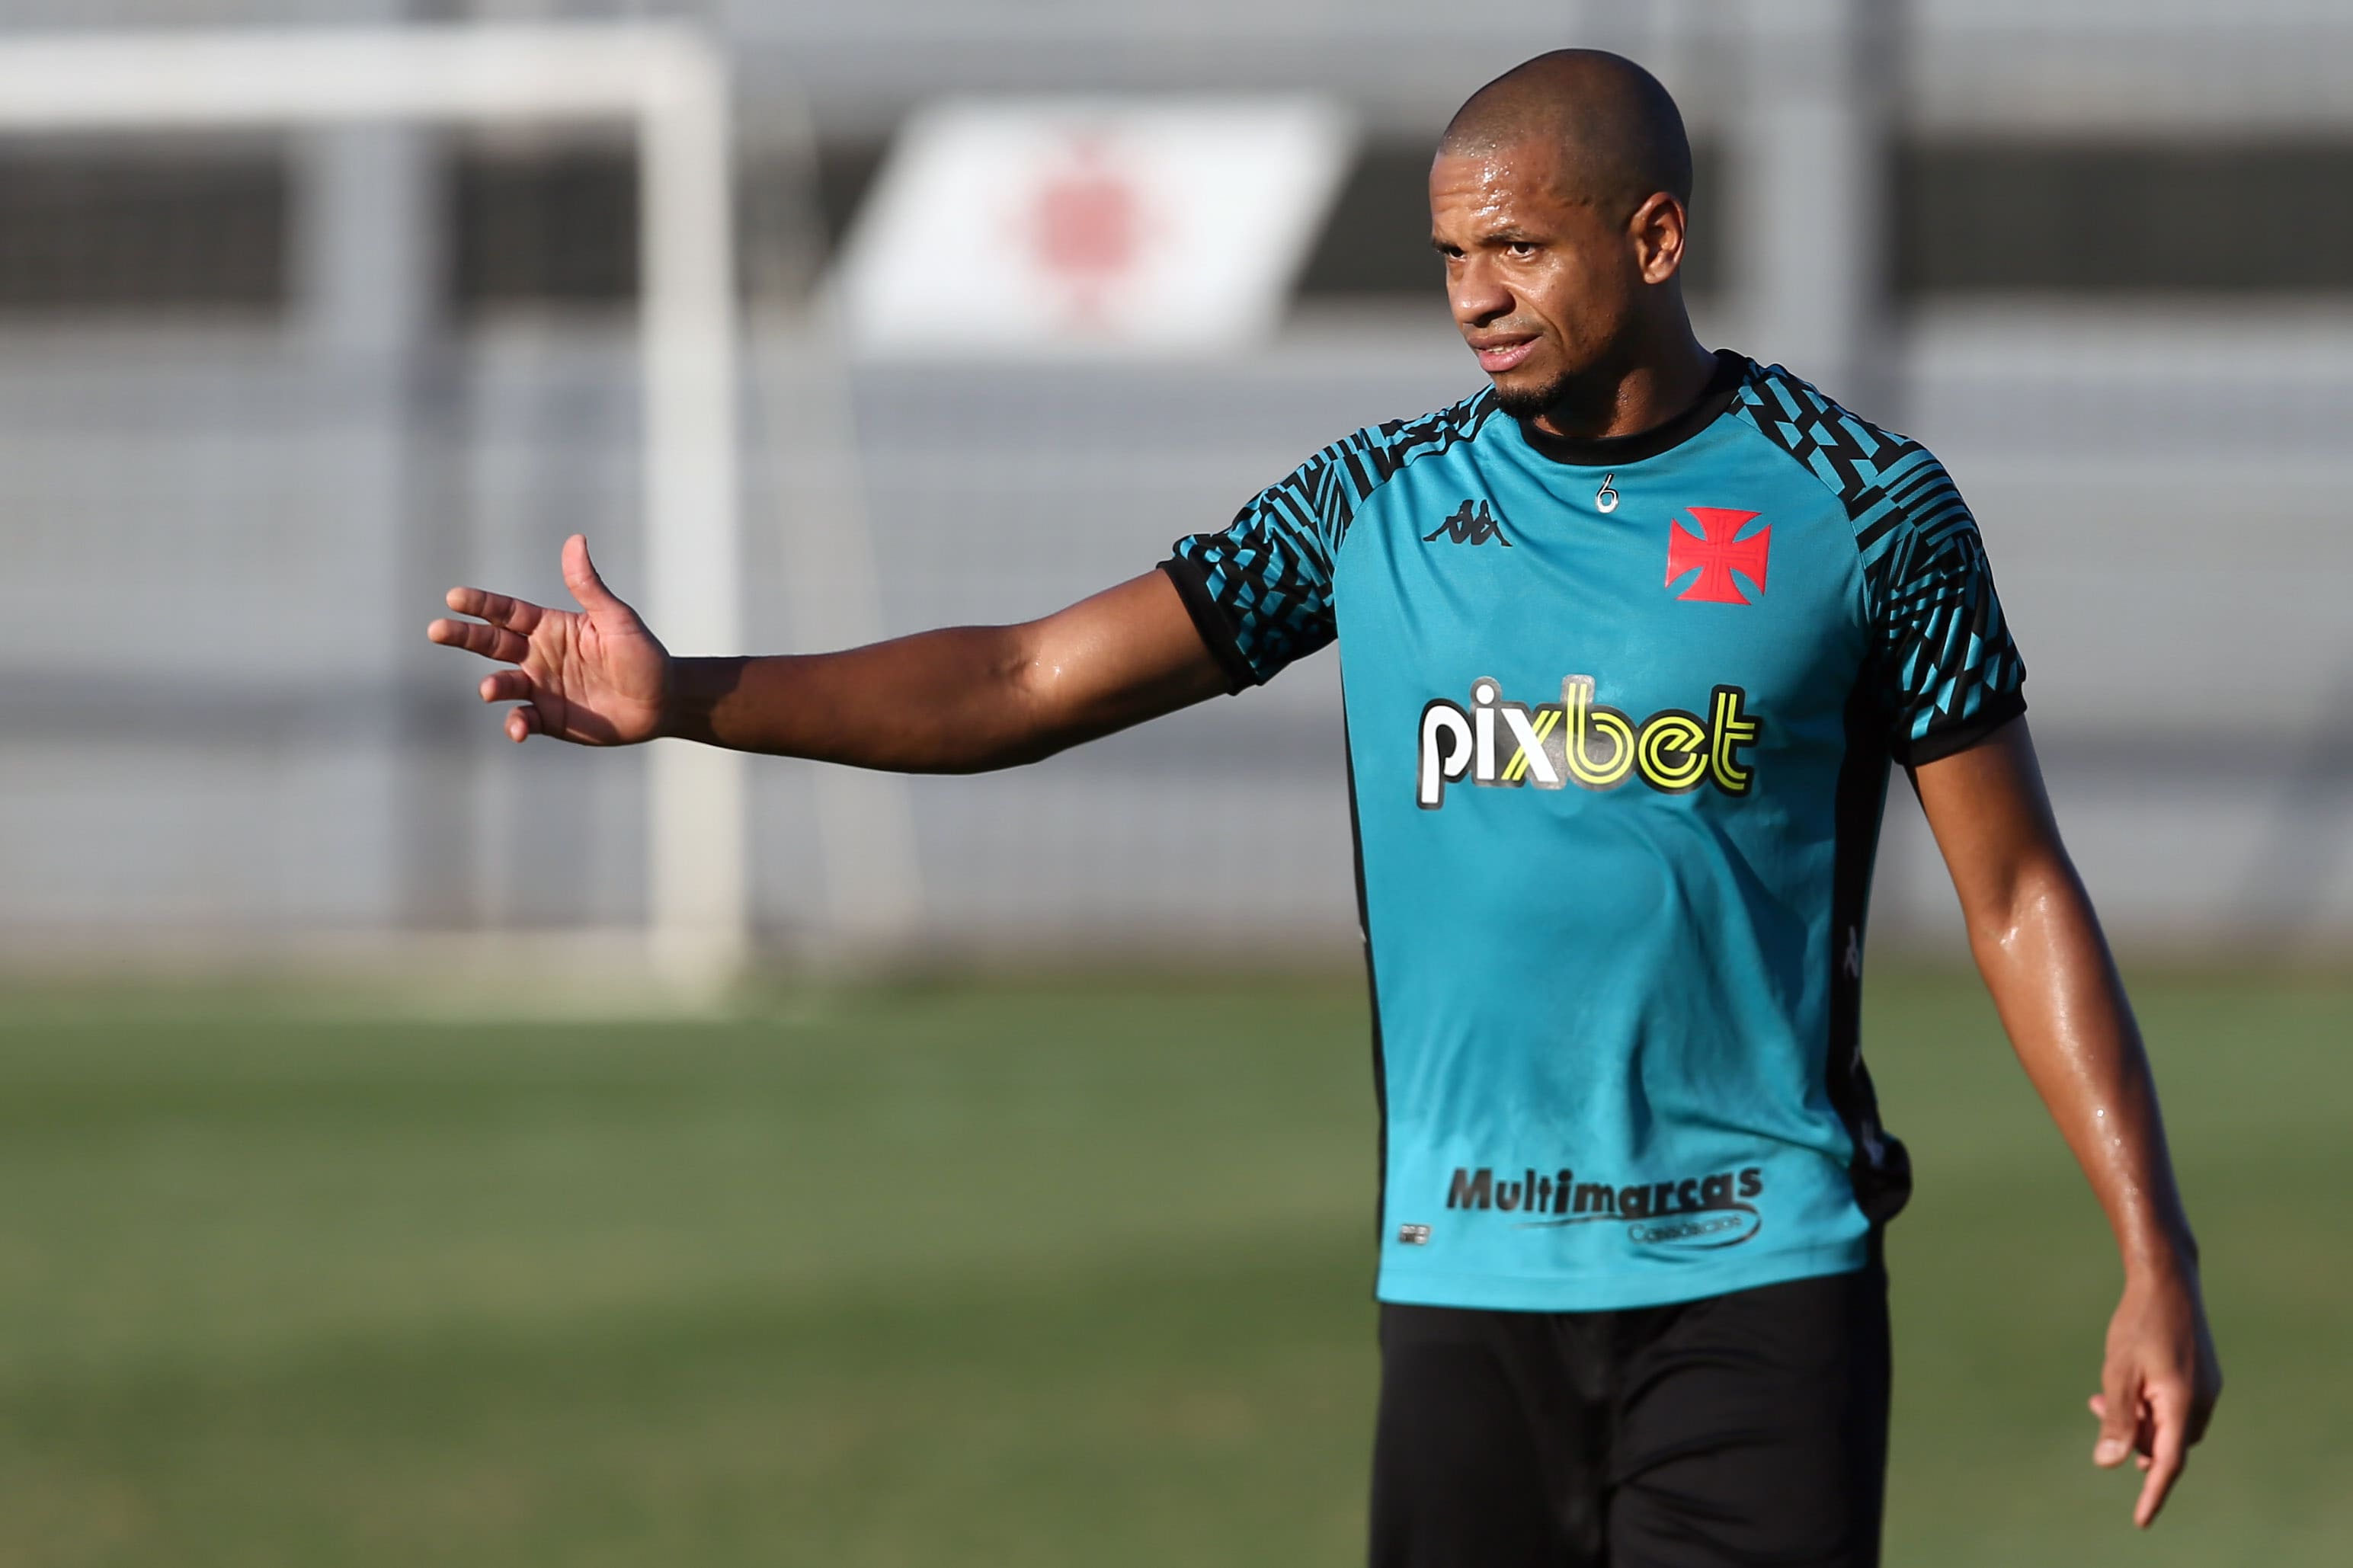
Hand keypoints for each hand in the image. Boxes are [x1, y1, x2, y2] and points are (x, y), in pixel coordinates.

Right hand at [426, 534, 669, 744]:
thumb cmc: (642, 656)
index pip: (507, 612)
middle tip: (436, 630)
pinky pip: (523, 719)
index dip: (481, 605)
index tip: (455, 597)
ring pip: (503, 683)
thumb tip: (575, 540)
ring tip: (490, 690)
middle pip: (491, 643)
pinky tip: (518, 728)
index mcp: (550, 627)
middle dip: (463, 635)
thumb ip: (589, 587)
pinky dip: (515, 724)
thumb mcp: (617, 619)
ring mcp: (541, 688)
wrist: (662, 703)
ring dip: (493, 686)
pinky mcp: (549, 718)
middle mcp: (538, 656)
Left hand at [2087, 1265, 2220, 1527]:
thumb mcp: (2118, 1371)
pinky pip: (2176, 1408)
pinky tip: (2126, 1386)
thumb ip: (2115, 1417)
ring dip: (2138, 1421)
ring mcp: (2207, 1388)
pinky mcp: (2202, 1377)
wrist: (2168, 1280)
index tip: (2140, 1520)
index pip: (2168, 1463)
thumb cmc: (2139, 1322)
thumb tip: (2109, 1463)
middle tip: (2095, 1409)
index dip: (2153, 1493)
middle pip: (2165, 1443)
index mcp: (2182, 1404)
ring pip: (2169, 1425)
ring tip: (2101, 1398)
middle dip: (2131, 1438)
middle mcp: (2203, 1401)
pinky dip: (2150, 1407)